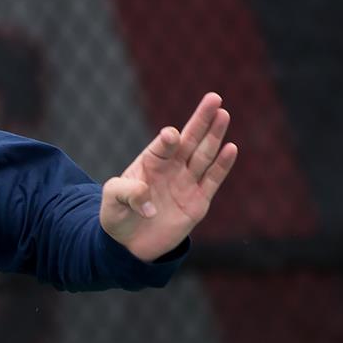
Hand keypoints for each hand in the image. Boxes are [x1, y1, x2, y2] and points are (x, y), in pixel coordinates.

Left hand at [99, 92, 237, 261]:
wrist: (128, 244)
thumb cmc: (117, 216)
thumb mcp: (111, 201)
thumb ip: (127, 193)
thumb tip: (148, 198)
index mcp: (150, 162)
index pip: (162, 145)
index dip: (167, 139)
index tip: (170, 136)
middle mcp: (172, 168)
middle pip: (190, 140)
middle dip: (202, 120)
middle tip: (213, 98)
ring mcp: (187, 183)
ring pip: (204, 155)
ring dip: (215, 136)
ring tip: (223, 114)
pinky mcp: (198, 202)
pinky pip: (213, 180)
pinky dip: (222, 165)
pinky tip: (231, 148)